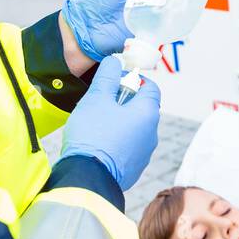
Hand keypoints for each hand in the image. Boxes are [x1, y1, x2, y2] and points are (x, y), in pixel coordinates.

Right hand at [59, 56, 160, 189]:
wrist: (87, 177)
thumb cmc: (92, 135)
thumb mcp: (96, 98)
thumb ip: (107, 76)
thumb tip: (114, 62)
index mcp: (148, 113)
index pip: (150, 87)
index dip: (132, 79)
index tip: (114, 82)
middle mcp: (152, 133)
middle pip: (142, 107)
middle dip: (123, 100)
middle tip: (101, 102)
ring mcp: (145, 153)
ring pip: (134, 128)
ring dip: (119, 121)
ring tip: (96, 123)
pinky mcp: (134, 168)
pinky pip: (128, 147)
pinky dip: (117, 140)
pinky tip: (98, 142)